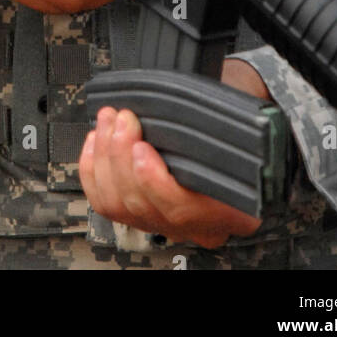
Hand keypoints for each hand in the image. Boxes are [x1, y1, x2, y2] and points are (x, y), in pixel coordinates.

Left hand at [78, 58, 269, 247]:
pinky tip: (97, 141)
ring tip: (109, 120)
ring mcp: (167, 223)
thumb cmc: (241, 132)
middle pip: (143, 206)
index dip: (154, 182)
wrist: (241, 140)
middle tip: (121, 118)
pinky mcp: (142, 214)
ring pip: (120, 205)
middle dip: (121, 157)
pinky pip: (107, 203)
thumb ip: (217, 129)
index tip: (141, 148)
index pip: (183, 210)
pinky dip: (94, 170)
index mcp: (230, 210)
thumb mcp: (243, 129)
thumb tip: (187, 111)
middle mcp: (196, 225)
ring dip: (106, 157)